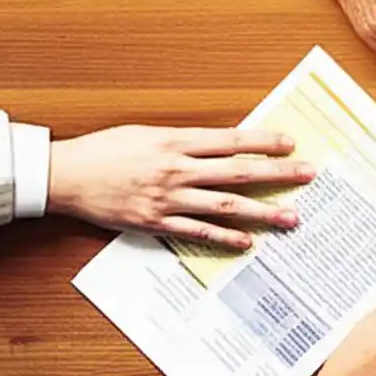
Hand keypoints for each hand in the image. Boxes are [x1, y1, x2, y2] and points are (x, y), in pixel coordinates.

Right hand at [47, 125, 314, 248]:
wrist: (66, 175)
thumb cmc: (105, 150)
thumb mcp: (146, 134)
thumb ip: (184, 141)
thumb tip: (222, 145)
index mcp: (174, 141)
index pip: (230, 140)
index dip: (263, 141)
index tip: (292, 142)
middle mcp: (176, 169)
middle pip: (238, 171)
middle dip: (278, 173)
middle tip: (309, 175)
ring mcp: (168, 198)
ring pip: (225, 204)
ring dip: (262, 211)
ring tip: (291, 217)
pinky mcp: (156, 221)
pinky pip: (198, 231)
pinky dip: (225, 237)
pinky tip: (248, 242)